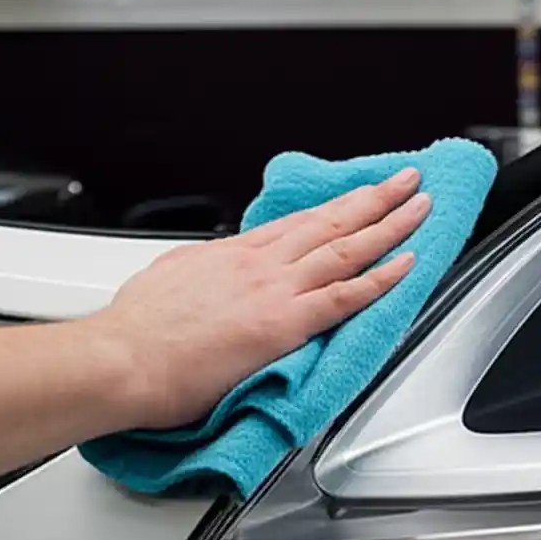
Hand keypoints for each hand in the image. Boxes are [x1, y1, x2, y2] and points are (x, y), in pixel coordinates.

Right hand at [85, 167, 428, 429]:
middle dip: (376, 198)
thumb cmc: (136, 332)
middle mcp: (261, 264)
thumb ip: (205, 270)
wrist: (119, 359)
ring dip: (391, 225)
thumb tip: (214, 269)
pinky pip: (344, 296)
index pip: (300, 223)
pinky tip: (407, 264)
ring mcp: (275, 290)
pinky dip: (381, 278)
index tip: (361, 196)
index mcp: (234, 254)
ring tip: (421, 207)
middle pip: (332, 221)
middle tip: (409, 180)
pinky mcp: (282, 323)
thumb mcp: (171, 278)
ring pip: (347, 248)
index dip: (337, 208)